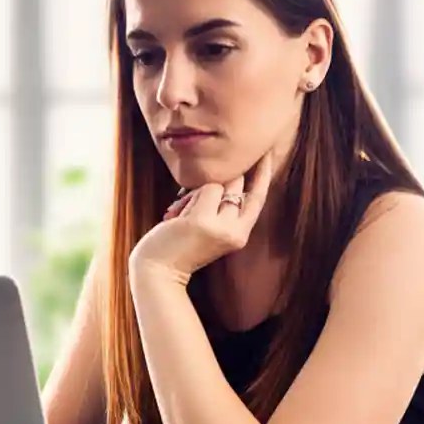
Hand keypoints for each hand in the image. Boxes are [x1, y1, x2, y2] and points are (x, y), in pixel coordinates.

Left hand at [129, 149, 275, 284]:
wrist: (158, 271)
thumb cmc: (180, 246)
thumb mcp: (209, 227)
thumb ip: (222, 207)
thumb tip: (228, 174)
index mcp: (240, 234)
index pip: (257, 197)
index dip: (263, 173)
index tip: (265, 151)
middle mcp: (236, 232)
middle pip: (236, 183)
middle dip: (216, 180)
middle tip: (193, 203)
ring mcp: (220, 227)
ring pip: (217, 184)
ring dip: (196, 193)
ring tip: (181, 215)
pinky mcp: (202, 222)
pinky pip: (201, 190)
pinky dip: (186, 199)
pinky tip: (175, 217)